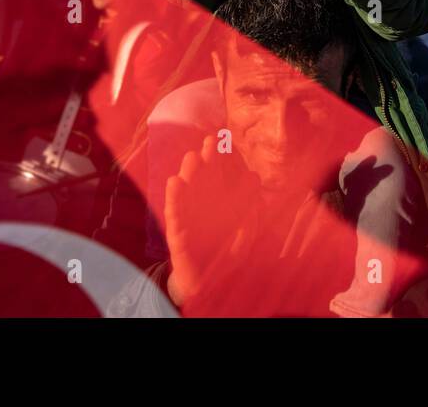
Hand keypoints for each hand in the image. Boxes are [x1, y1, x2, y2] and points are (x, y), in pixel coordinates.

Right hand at [165, 134, 260, 307]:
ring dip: (189, 174)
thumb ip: (252, 215)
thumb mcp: (244, 238)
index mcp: (220, 204)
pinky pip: (174, 213)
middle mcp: (202, 206)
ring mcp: (188, 217)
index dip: (226, 160)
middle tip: (211, 141)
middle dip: (208, 160)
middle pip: (205, 178)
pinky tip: (175, 182)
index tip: (230, 142)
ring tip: (193, 158)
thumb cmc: (223, 257)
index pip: (223, 177)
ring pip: (187, 191)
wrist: (205, 287)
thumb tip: (254, 179)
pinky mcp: (176, 233)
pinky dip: (174, 198)